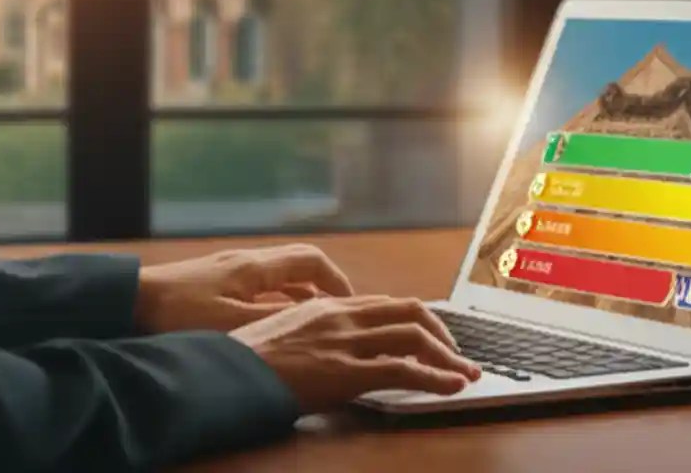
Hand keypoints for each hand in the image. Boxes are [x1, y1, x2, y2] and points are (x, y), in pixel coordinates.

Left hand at [135, 244, 354, 332]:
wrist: (127, 302)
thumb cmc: (178, 314)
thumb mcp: (232, 325)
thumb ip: (275, 323)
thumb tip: (315, 321)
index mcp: (254, 267)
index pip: (311, 260)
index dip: (337, 280)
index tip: (351, 306)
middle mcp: (244, 262)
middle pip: (297, 266)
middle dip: (322, 289)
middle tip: (338, 318)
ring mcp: (226, 272)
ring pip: (276, 280)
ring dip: (297, 299)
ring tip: (309, 328)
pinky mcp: (210, 285)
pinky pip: (256, 289)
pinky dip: (274, 305)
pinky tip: (270, 330)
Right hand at [230, 296, 482, 412]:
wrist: (224, 372)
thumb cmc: (242, 360)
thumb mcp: (278, 334)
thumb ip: (307, 333)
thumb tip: (322, 348)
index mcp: (324, 306)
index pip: (383, 303)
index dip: (414, 318)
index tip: (429, 335)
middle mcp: (340, 316)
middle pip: (408, 310)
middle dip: (441, 331)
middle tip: (456, 353)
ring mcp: (345, 342)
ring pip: (414, 336)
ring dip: (448, 356)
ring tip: (466, 373)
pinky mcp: (347, 371)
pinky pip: (404, 370)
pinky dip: (436, 378)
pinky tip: (452, 387)